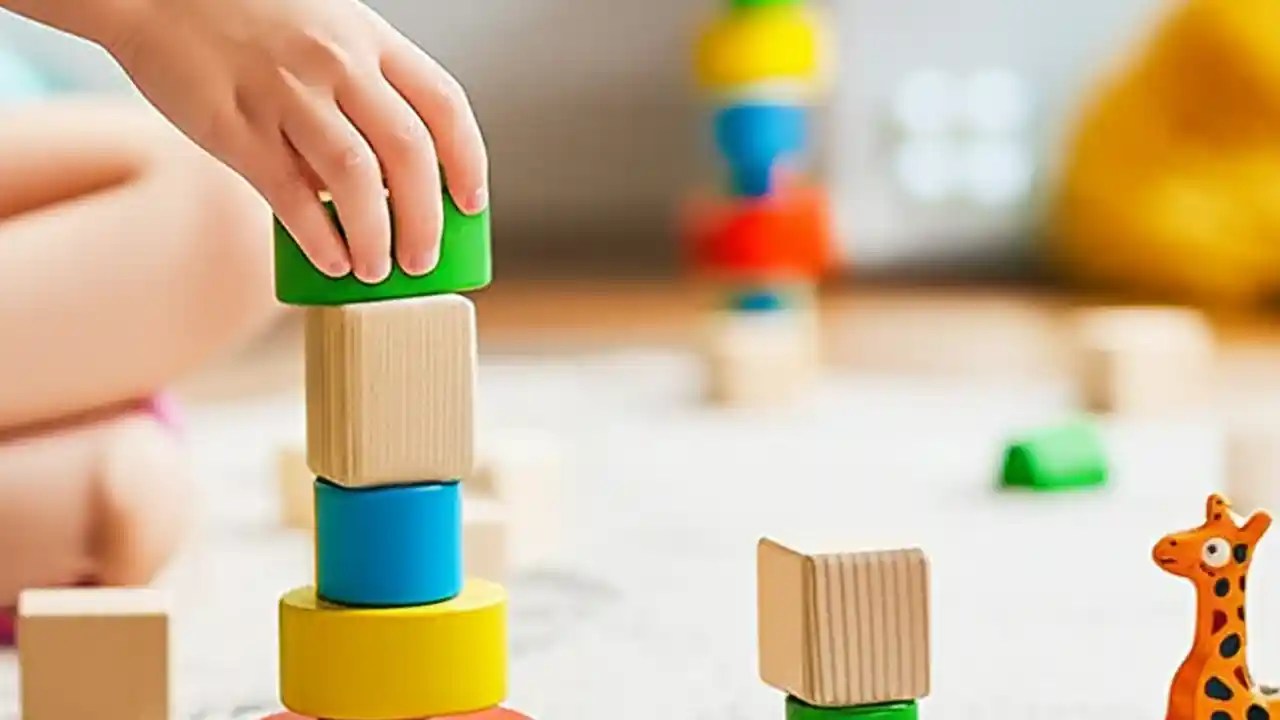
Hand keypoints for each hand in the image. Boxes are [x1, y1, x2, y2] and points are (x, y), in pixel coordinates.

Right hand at [104, 0, 487, 281]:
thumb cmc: (247, 20)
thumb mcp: (324, 33)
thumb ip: (358, 97)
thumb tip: (382, 187)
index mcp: (369, 38)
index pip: (445, 104)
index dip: (468, 161)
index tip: (473, 205)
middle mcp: (337, 62)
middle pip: (409, 151)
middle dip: (426, 218)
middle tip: (423, 261)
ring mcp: (287, 92)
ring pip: (358, 178)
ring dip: (376, 236)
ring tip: (376, 270)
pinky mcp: (236, 126)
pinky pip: (291, 195)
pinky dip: (320, 237)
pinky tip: (332, 261)